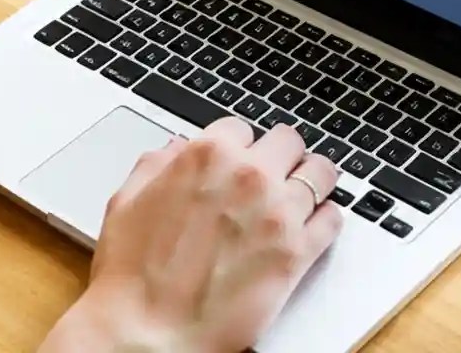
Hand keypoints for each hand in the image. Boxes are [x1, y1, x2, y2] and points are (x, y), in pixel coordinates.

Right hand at [39, 119, 342, 352]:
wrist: (148, 333)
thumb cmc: (131, 277)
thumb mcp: (126, 203)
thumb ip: (155, 166)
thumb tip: (175, 149)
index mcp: (206, 156)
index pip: (242, 127)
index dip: (239, 147)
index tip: (240, 160)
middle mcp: (248, 175)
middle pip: (289, 141)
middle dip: (281, 157)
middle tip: (275, 176)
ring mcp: (278, 212)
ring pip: (321, 172)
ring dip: (312, 182)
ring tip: (304, 196)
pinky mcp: (299, 252)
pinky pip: (334, 218)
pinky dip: (327, 220)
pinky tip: (314, 227)